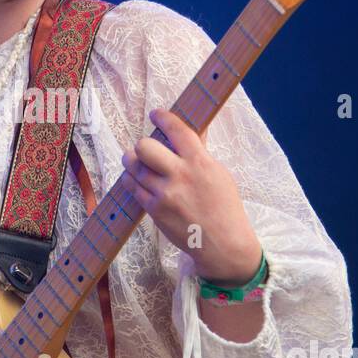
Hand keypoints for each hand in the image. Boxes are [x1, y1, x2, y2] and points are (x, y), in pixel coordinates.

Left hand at [120, 108, 261, 285]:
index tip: (156, 114)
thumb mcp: (219, 174)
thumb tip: (191, 130)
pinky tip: (137, 180)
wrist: (223, 244)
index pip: (177, 130)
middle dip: (143, 146)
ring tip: (137, 163)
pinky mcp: (154, 210)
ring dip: (133, 162)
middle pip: (145, 147)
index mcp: (200, 162)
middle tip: (146, 150)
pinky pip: (132, 187)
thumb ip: (200, 152)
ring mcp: (164, 194)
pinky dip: (132, 181)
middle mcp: (180, 175)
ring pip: (133, 167)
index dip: (163, 117)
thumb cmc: (225, 207)